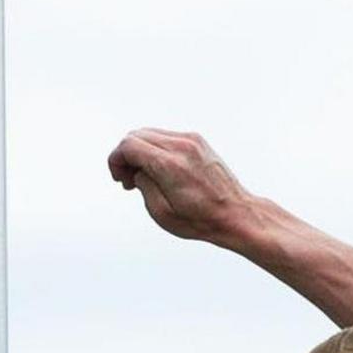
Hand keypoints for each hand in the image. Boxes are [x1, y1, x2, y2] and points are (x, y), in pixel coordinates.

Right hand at [106, 128, 262, 247]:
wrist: (235, 213)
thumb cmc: (202, 219)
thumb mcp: (162, 212)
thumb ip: (143, 185)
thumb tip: (136, 170)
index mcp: (170, 165)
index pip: (129, 145)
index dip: (116, 160)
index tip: (118, 177)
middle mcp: (181, 146)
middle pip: (137, 135)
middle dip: (126, 155)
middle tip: (128, 179)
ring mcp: (191, 140)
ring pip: (150, 133)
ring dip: (140, 151)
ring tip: (143, 176)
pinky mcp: (197, 141)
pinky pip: (166, 136)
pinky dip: (155, 149)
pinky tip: (158, 169)